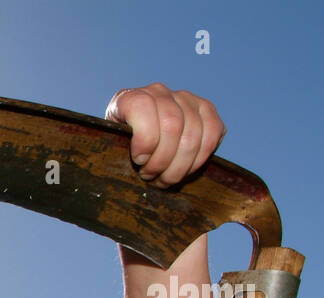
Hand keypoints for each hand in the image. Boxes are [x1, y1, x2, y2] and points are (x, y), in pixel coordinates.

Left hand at [105, 83, 226, 187]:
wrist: (138, 140)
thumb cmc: (121, 148)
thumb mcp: (110, 147)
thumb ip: (117, 148)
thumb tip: (138, 162)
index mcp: (129, 98)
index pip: (142, 107)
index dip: (144, 139)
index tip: (139, 161)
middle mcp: (159, 92)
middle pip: (172, 125)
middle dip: (161, 161)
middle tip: (150, 177)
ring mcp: (184, 98)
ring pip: (192, 135)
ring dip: (179, 166)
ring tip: (164, 179)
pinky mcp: (206, 109)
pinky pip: (212, 133)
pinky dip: (200, 158)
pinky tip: (185, 170)